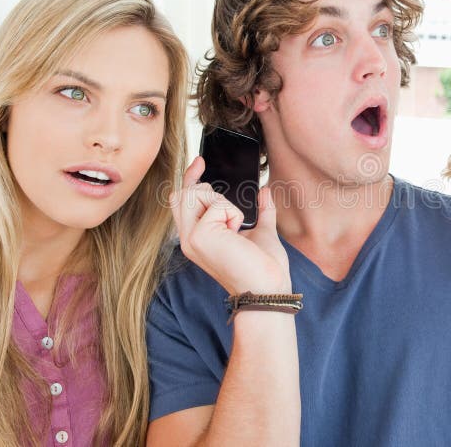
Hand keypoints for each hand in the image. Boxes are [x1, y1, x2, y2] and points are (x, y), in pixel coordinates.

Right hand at [171, 156, 289, 294]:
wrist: (269, 288)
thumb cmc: (265, 267)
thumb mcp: (262, 231)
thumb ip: (262, 211)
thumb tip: (264, 191)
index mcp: (198, 238)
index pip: (182, 201)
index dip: (189, 178)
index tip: (200, 161)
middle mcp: (189, 239)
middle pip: (183, 193)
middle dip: (208, 191)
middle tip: (230, 212)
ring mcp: (191, 238)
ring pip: (195, 193)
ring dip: (221, 202)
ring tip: (235, 225)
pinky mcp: (199, 235)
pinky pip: (215, 204)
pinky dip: (232, 212)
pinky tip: (237, 232)